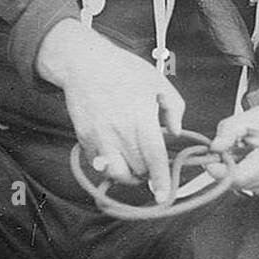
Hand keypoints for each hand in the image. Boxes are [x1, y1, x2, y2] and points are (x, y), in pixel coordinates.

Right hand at [36, 20, 184, 201]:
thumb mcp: (157, 81)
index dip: (160, 179)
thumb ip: (174, 107)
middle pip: (137, 169)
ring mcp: (99, 136)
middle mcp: (119, 130)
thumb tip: (175, 132)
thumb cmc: (124, 69)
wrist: (84, 62)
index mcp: (140, 117)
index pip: (154, 157)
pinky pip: (98, 164)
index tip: (164, 196)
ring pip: (116, 173)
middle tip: (151, 163)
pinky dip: (108, 166)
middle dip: (147, 173)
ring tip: (134, 165)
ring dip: (128, 175)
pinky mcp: (84, 137)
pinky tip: (115, 153)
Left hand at [207, 100, 258, 197]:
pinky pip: (250, 185)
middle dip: (226, 167)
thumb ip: (227, 132)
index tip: (210, 158)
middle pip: (235, 183)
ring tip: (244, 150)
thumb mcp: (249, 117)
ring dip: (236, 170)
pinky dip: (246, 173)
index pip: (234, 179)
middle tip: (229, 147)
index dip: (218, 170)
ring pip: (241, 185)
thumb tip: (214, 148)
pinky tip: (252, 158)